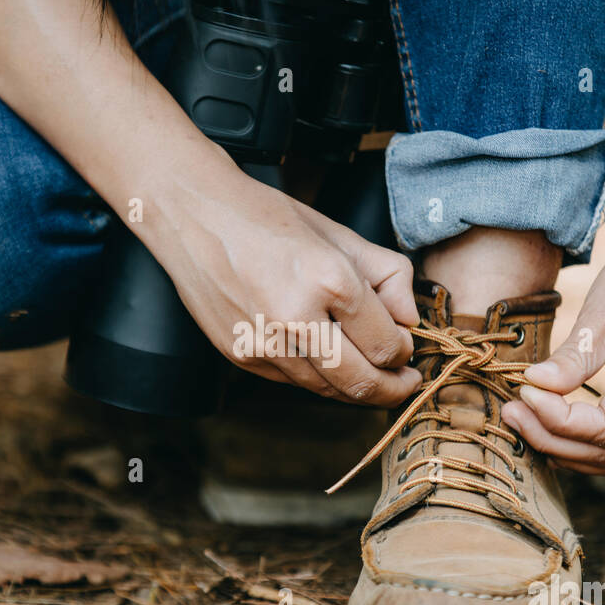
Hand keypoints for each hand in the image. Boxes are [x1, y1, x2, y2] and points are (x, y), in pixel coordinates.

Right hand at [146, 152, 422, 405]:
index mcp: (329, 280)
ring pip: (327, 390)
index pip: (386, 344)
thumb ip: (387, 275)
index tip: (407, 346)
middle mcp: (295, 318)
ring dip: (356, 388)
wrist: (194, 215)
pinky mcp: (243, 357)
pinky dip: (318, 377)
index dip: (404, 351)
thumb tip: (410, 319)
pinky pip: (295, 382)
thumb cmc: (267, 218)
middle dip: (392, 388)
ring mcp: (264, 343)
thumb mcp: (339, 235)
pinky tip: (326, 359)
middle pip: (361, 382)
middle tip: (405, 382)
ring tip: (371, 374)